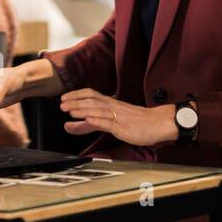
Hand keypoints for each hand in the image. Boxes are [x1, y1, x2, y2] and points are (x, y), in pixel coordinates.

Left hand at [60, 89, 176, 146]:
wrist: (159, 123)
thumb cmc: (138, 122)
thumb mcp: (110, 122)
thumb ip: (90, 124)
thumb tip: (72, 125)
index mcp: (111, 104)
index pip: (91, 94)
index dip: (76, 95)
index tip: (64, 97)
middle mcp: (113, 107)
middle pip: (91, 101)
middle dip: (75, 102)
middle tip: (61, 104)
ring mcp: (118, 116)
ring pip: (98, 110)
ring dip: (83, 109)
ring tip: (70, 111)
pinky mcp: (124, 127)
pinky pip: (109, 122)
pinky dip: (98, 120)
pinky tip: (89, 120)